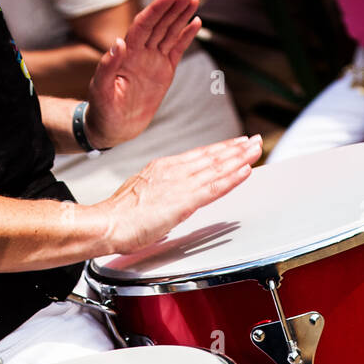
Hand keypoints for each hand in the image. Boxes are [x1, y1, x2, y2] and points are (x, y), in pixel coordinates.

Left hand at [86, 0, 201, 149]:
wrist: (114, 128)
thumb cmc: (103, 110)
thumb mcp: (101, 90)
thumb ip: (107, 67)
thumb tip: (118, 43)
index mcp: (127, 54)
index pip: (144, 24)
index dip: (157, 9)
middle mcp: (141, 52)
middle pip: (160, 24)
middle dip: (173, 7)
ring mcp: (153, 60)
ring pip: (170, 33)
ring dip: (182, 16)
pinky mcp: (163, 71)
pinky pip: (176, 50)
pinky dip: (186, 36)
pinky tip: (195, 23)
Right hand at [101, 136, 262, 256]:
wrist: (107, 223)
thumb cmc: (119, 217)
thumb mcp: (141, 197)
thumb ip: (159, 196)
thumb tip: (168, 203)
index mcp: (162, 168)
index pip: (198, 155)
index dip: (219, 149)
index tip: (235, 144)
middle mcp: (173, 171)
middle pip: (211, 156)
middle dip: (235, 148)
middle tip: (254, 140)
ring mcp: (179, 184)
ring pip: (216, 167)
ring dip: (240, 158)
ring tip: (256, 149)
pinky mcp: (183, 201)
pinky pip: (214, 188)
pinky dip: (231, 178)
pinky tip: (245, 171)